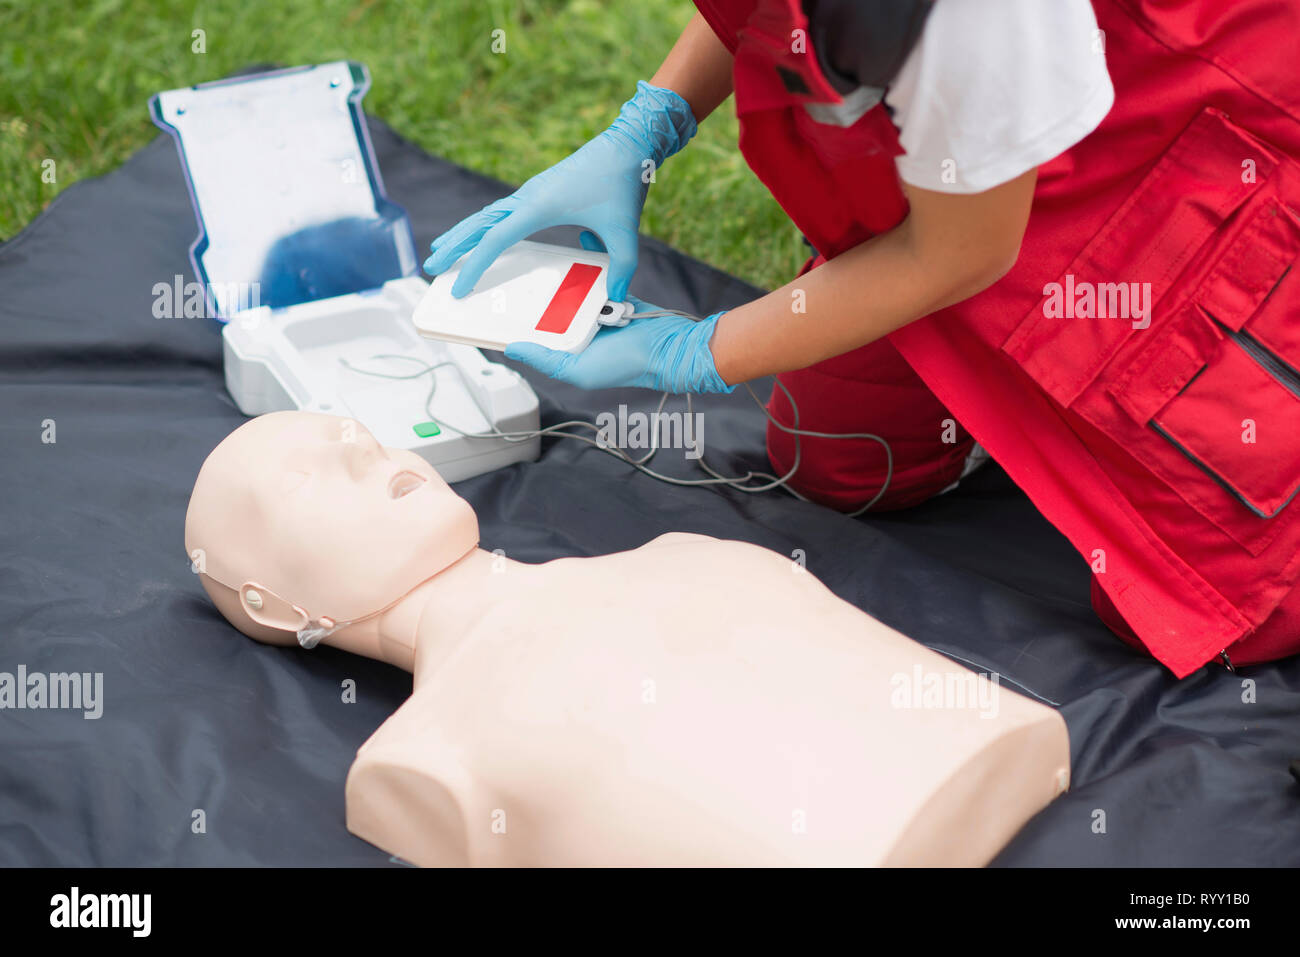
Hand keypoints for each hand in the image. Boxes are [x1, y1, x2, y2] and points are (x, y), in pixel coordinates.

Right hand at [423, 81, 696, 300]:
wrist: (628, 144)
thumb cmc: (623, 184)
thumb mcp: (626, 232)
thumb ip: (622, 267)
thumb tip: (615, 298)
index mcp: (539, 206)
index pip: (495, 240)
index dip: (474, 265)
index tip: (459, 287)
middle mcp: (528, 196)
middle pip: (479, 224)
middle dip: (454, 246)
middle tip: (431, 267)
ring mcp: (532, 191)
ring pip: (487, 214)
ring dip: (464, 232)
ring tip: (443, 249)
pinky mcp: (540, 189)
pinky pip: (502, 210)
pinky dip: (485, 224)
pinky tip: (483, 233)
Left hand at [504, 237, 732, 394]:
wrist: (669, 346)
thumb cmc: (627, 366)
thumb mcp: (578, 371)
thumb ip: (545, 360)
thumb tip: (512, 348)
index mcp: (566, 349)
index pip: (532, 332)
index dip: (511, 321)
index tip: (489, 306)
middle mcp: (576, 327)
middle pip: (546, 305)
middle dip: (529, 291)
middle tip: (506, 272)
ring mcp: (592, 307)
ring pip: (567, 285)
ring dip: (557, 271)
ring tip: (535, 253)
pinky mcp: (610, 290)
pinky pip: (594, 271)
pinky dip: (588, 256)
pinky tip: (577, 242)